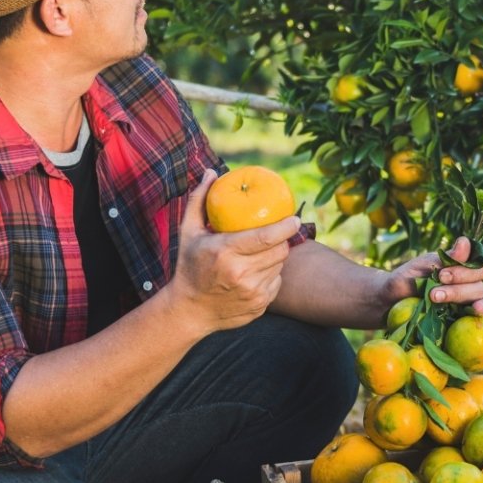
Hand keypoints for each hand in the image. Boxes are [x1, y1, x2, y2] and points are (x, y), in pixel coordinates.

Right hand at [169, 170, 300, 332]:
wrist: (189, 310)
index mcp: (224, 253)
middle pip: (279, 251)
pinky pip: (276, 281)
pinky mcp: (260, 305)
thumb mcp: (188, 232)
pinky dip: (271, 274)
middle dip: (282, 239)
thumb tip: (212, 172)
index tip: (294, 218)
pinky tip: (257, 271)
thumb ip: (199, 200)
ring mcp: (252, 292)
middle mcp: (240, 274)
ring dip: (275, 256)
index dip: (285, 227)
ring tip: (262, 251)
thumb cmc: (189, 265)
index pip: (265, 237)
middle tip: (280, 232)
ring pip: (279, 266)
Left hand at [385, 240, 482, 360]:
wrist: (386, 306)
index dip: (463, 271)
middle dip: (459, 291)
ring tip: (459, 310)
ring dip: (473, 308)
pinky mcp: (463, 331)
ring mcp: (466, 311)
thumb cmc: (402, 283)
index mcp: (460, 272)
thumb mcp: (420, 268)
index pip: (477, 268)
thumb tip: (466, 241)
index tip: (441, 275)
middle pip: (479, 289)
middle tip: (434, 295)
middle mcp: (467, 291)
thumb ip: (444, 258)